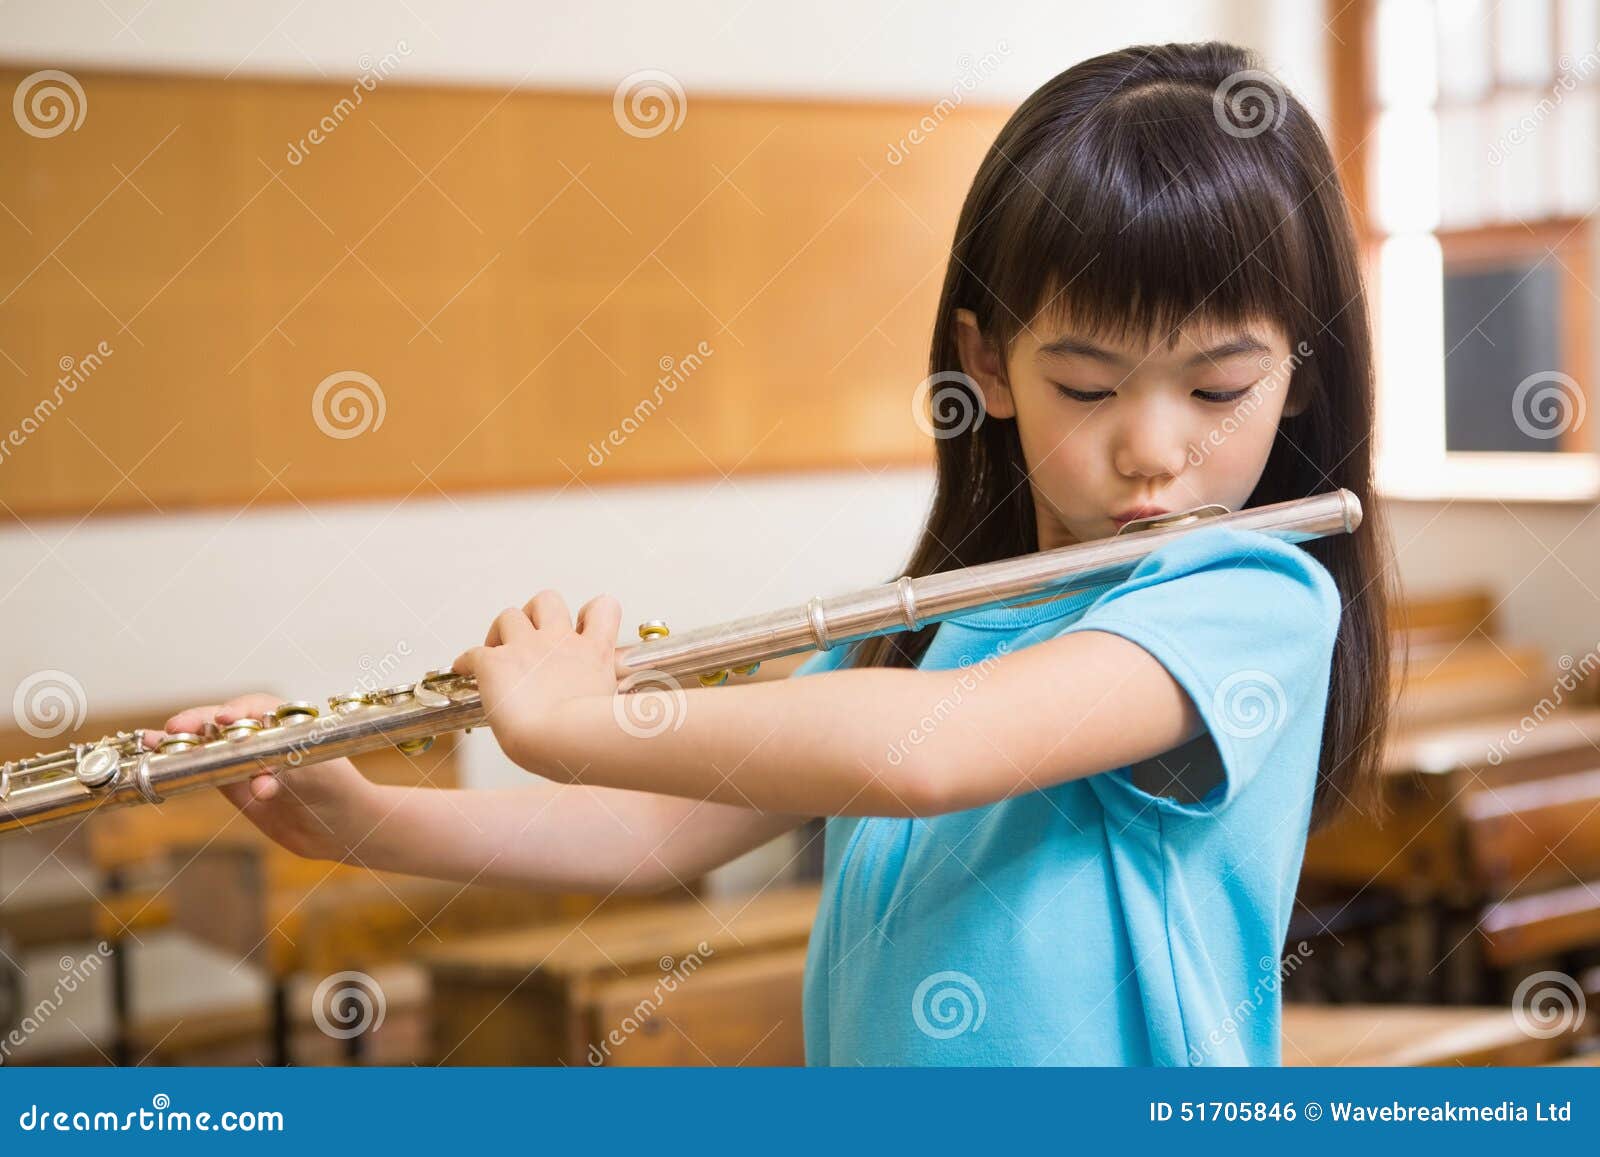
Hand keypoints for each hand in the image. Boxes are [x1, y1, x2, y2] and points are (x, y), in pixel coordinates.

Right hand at [145, 692, 382, 862]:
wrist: (340, 827)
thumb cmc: (336, 791)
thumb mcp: (315, 780)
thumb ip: (287, 776)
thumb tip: (259, 784)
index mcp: (286, 722)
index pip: (256, 708)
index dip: (237, 711)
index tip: (223, 720)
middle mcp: (261, 735)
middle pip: (222, 722)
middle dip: (197, 723)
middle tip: (175, 732)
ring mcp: (243, 757)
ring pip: (205, 743)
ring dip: (178, 742)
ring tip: (152, 743)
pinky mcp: (230, 781)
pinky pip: (202, 768)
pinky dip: (179, 763)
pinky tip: (155, 762)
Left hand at [452, 590, 622, 774]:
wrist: (566, 738)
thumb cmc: (593, 738)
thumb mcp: (615, 710)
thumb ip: (608, 701)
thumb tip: (619, 721)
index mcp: (593, 653)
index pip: (602, 608)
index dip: (590, 613)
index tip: (581, 627)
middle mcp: (561, 642)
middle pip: (547, 600)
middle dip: (536, 614)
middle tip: (529, 638)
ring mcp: (526, 648)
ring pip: (509, 615)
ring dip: (502, 631)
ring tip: (498, 650)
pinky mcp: (495, 663)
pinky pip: (472, 653)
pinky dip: (466, 661)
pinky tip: (466, 671)